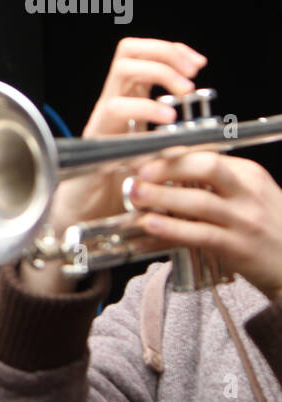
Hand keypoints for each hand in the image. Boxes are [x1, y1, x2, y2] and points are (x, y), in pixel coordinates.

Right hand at [19, 37, 206, 294]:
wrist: (82, 219)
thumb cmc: (113, 191)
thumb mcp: (151, 157)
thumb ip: (170, 139)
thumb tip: (203, 131)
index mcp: (125, 103)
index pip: (141, 56)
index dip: (170, 50)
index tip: (196, 64)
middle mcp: (111, 105)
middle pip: (129, 51)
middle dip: (166, 52)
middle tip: (190, 72)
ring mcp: (102, 119)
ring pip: (123, 70)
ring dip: (160, 72)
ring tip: (182, 91)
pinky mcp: (96, 137)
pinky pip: (116, 109)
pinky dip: (146, 107)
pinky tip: (165, 120)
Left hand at [130, 153, 281, 302]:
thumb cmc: (265, 229)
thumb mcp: (246, 197)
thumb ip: (213, 185)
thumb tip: (162, 174)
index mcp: (249, 174)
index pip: (208, 154)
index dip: (173, 154)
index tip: (145, 157)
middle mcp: (249, 193)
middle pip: (207, 168)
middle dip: (169, 167)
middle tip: (140, 171)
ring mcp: (245, 220)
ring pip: (200, 201)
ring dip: (163, 197)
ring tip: (136, 195)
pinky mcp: (239, 247)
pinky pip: (201, 234)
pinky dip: (172, 229)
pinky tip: (150, 225)